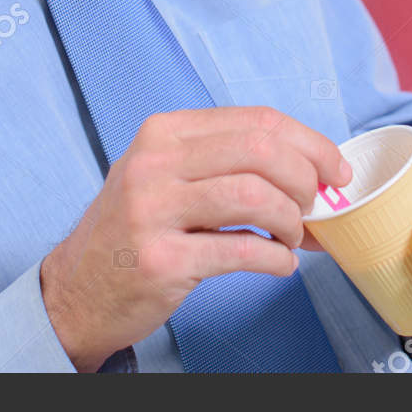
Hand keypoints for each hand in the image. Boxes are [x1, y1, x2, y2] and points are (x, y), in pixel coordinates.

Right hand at [39, 106, 350, 371]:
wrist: (75, 290)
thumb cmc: (135, 230)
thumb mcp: (166, 176)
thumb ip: (225, 164)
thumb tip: (311, 172)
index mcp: (163, 133)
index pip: (256, 120)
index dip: (310, 143)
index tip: (335, 170)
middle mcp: (154, 163)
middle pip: (261, 150)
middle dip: (305, 179)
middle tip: (315, 207)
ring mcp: (152, 211)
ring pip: (254, 196)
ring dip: (291, 221)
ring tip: (292, 238)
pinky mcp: (160, 261)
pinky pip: (241, 252)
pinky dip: (275, 259)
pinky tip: (278, 264)